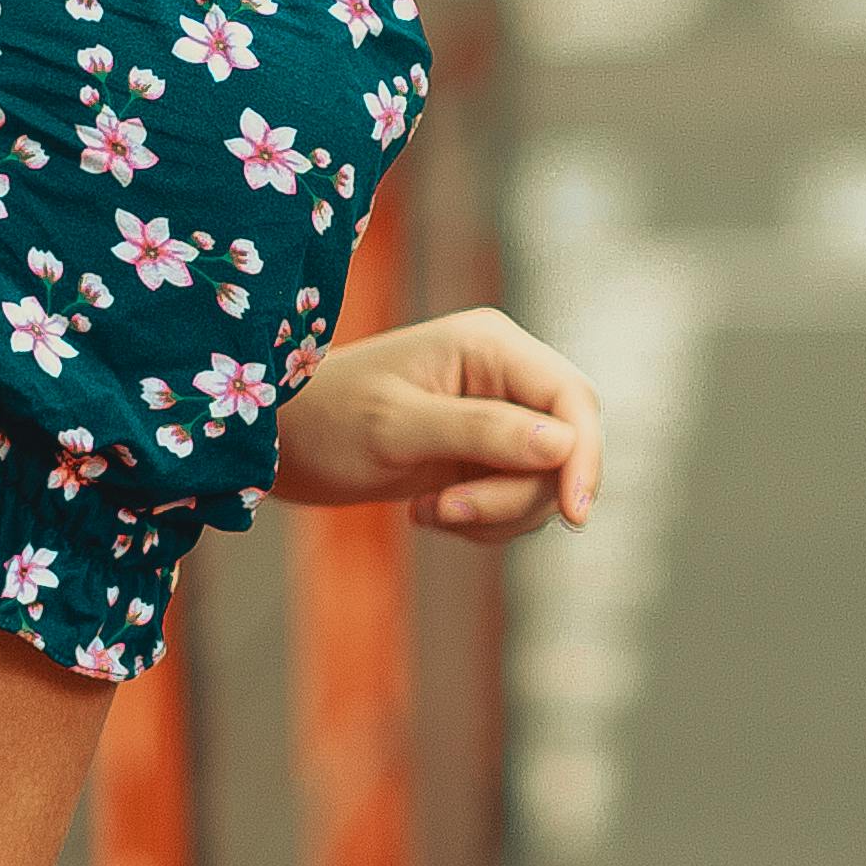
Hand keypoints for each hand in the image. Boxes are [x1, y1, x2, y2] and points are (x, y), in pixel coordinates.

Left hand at [268, 305, 602, 536]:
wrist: (281, 444)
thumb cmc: (327, 420)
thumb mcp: (397, 427)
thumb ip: (480, 432)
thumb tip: (562, 445)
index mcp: (491, 344)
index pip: (573, 399)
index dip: (585, 456)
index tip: (573, 515)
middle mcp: (504, 374)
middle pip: (566, 447)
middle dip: (517, 495)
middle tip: (446, 512)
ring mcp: (498, 417)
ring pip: (543, 483)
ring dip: (493, 514)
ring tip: (425, 512)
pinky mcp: (484, 456)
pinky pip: (516, 502)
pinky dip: (481, 521)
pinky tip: (427, 512)